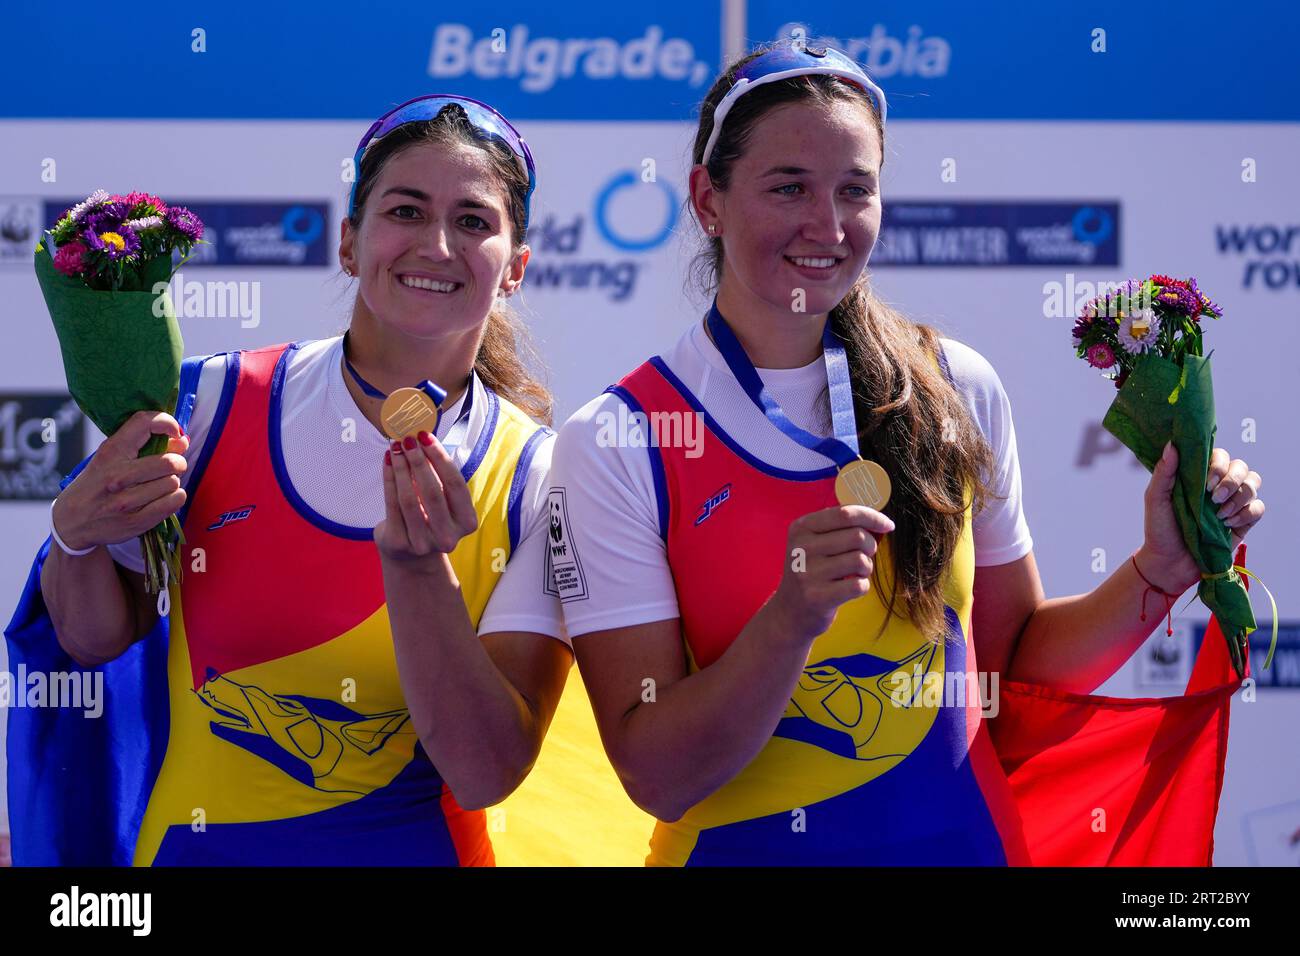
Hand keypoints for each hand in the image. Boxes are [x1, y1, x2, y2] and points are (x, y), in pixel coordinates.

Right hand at [53, 410, 188, 551]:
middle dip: (177, 462)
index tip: (174, 431)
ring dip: (173, 482)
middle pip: (169, 462)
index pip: (144, 423)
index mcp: (110, 452)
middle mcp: (117, 476)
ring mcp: (125, 501)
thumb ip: (144, 447)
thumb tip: (183, 441)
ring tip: (160, 485)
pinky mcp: (135, 521)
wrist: (71, 521)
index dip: (167, 422)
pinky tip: (165, 497)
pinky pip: (174, 502)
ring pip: (173, 483)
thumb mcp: (110, 459)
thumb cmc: (95, 485)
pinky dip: (175, 498)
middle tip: (171, 466)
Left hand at [374, 431, 478, 567]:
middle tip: (408, 438)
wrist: (411, 555)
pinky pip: (392, 505)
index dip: (440, 458)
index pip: (455, 484)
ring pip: (409, 498)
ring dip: (401, 468)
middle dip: (419, 461)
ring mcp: (423, 543)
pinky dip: (389, 479)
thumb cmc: (431, 517)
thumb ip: (440, 476)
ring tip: (396, 447)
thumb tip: (423, 438)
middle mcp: (448, 536)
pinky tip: (388, 461)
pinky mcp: (400, 543)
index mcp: (467, 522)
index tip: (426, 436)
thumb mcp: (444, 501)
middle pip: (433, 492)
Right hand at [768, 504, 895, 643]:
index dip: (872, 517)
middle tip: (862, 556)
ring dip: (865, 568)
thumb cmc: (812, 571)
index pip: (845, 513)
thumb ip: (840, 527)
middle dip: (870, 546)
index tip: (887, 525)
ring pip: (860, 560)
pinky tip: (849, 588)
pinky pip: (859, 585)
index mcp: (801, 528)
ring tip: (853, 574)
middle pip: (857, 536)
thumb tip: (880, 521)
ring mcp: (808, 573)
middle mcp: (802, 547)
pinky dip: (862, 586)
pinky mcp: (818, 597)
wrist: (790, 611)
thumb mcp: (813, 542)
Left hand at [1140, 442, 1263, 592]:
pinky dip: (1246, 513)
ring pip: (1253, 484)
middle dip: (1231, 480)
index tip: (1206, 482)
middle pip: (1241, 467)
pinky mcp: (1242, 521)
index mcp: (1198, 476)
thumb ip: (1164, 472)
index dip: (1218, 464)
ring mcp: (1232, 502)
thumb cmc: (1160, 528)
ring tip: (1219, 515)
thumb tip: (1173, 444)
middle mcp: (1218, 485)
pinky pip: (1258, 508)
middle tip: (1213, 498)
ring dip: (1239, 497)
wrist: (1169, 562)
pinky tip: (1227, 524)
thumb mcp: (1156, 499)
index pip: (1219, 455)